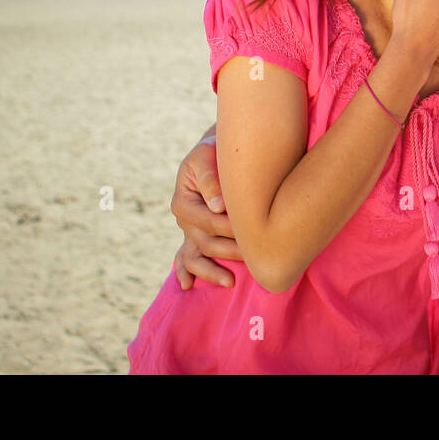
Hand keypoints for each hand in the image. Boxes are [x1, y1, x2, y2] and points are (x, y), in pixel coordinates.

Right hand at [170, 134, 242, 289]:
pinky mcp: (194, 237)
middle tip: (255, 259)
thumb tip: (218, 206)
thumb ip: (210, 179)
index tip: (252, 232)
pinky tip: (188, 286)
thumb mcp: (206, 157)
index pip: (208, 222)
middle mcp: (183, 220)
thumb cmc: (212, 153)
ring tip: (230, 282)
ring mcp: (188, 231)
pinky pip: (185, 259)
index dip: (229, 228)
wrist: (214, 154)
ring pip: (195, 257)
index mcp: (183, 202)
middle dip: (230, 252)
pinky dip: (185, 273)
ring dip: (211, 272)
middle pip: (206, 243)